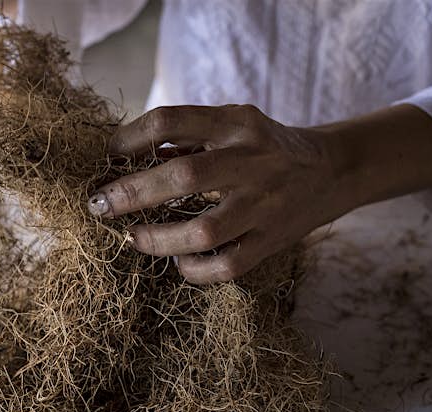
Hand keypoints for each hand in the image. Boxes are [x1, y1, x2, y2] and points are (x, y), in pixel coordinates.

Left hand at [88, 104, 431, 284]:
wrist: (331, 170)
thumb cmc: (264, 147)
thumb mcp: (232, 124)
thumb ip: (186, 136)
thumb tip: (124, 157)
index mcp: (235, 124)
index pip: (170, 120)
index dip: (129, 138)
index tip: (109, 155)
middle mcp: (251, 161)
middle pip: (183, 175)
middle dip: (131, 193)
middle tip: (100, 205)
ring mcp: (264, 205)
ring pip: (204, 231)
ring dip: (159, 239)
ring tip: (134, 238)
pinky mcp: (272, 241)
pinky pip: (227, 266)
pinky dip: (194, 270)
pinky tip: (178, 263)